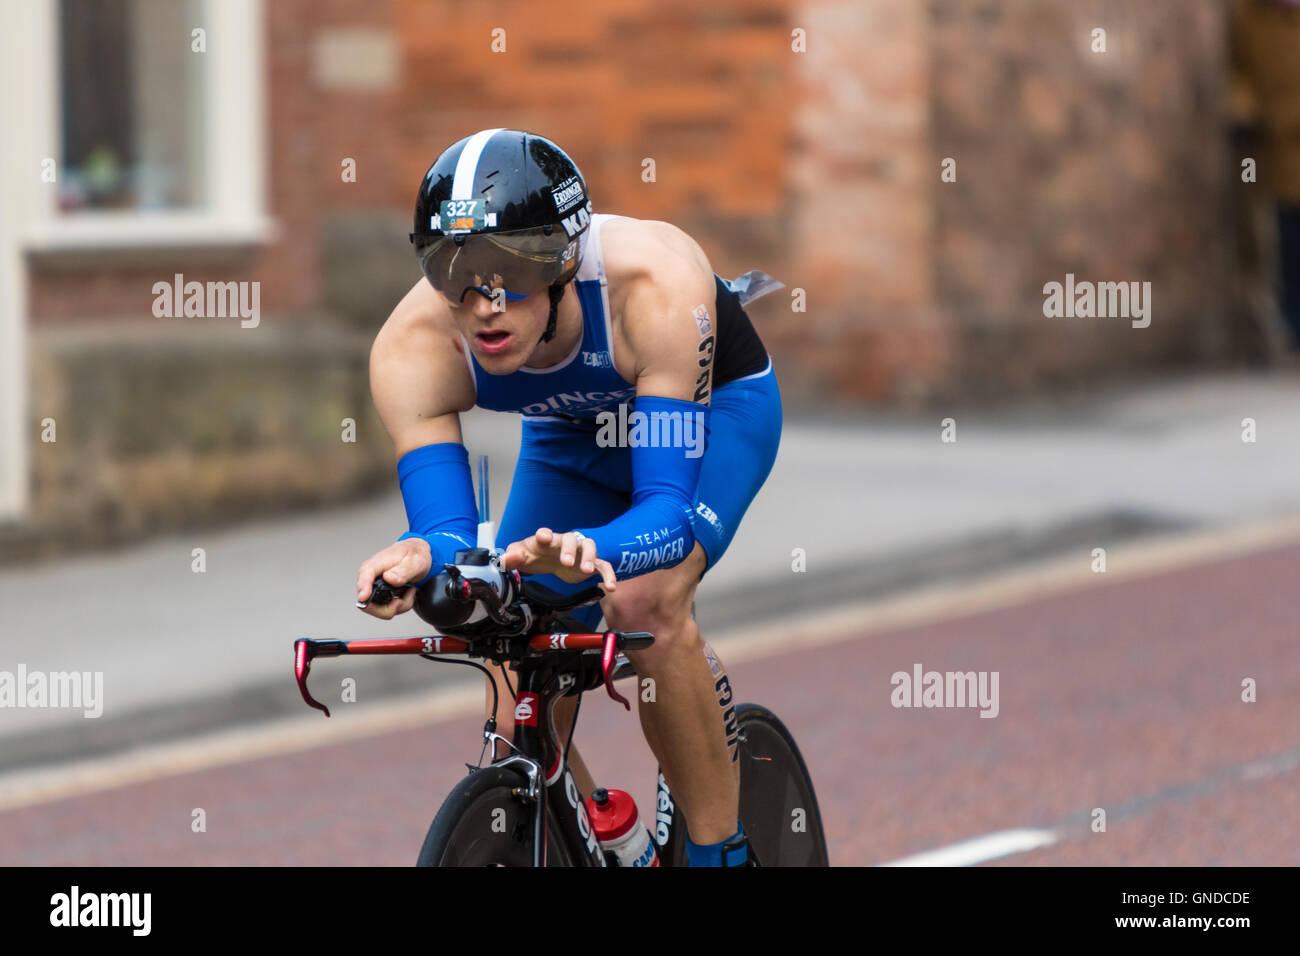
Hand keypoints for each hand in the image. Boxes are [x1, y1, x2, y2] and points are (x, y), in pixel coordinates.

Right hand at [355, 538, 431, 618]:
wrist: (416, 554)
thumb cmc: (413, 554)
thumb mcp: (415, 560)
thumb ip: (403, 570)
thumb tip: (389, 578)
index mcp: (375, 565)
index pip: (364, 576)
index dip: (363, 589)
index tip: (364, 597)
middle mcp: (371, 578)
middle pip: (367, 602)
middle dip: (390, 607)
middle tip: (406, 596)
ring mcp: (374, 588)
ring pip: (379, 610)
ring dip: (398, 606)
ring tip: (410, 592)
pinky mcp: (380, 596)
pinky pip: (387, 610)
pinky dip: (400, 606)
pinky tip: (407, 594)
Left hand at [501, 527, 617, 591]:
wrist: (551, 559)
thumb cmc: (536, 554)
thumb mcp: (523, 557)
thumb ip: (513, 557)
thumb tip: (504, 559)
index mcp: (547, 540)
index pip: (546, 534)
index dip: (545, 534)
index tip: (543, 537)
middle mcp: (565, 542)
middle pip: (571, 539)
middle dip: (570, 549)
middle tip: (567, 562)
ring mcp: (580, 551)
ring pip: (590, 547)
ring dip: (590, 558)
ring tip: (587, 571)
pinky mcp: (591, 563)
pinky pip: (603, 566)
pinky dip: (609, 575)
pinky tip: (610, 587)